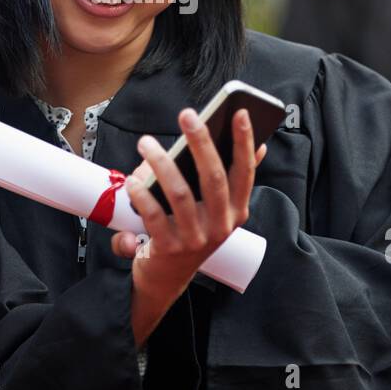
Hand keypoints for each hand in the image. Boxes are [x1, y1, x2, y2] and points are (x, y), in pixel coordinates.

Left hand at [115, 108, 256, 344]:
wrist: (166, 277)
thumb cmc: (190, 229)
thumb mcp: (217, 209)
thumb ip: (231, 178)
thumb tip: (257, 147)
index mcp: (236, 211)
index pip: (244, 172)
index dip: (244, 142)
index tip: (240, 113)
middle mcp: (220, 226)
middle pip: (212, 177)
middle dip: (200, 142)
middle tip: (187, 115)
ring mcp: (195, 238)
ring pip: (179, 193)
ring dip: (160, 163)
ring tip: (146, 143)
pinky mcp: (169, 249)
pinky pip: (153, 216)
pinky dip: (142, 196)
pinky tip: (132, 181)